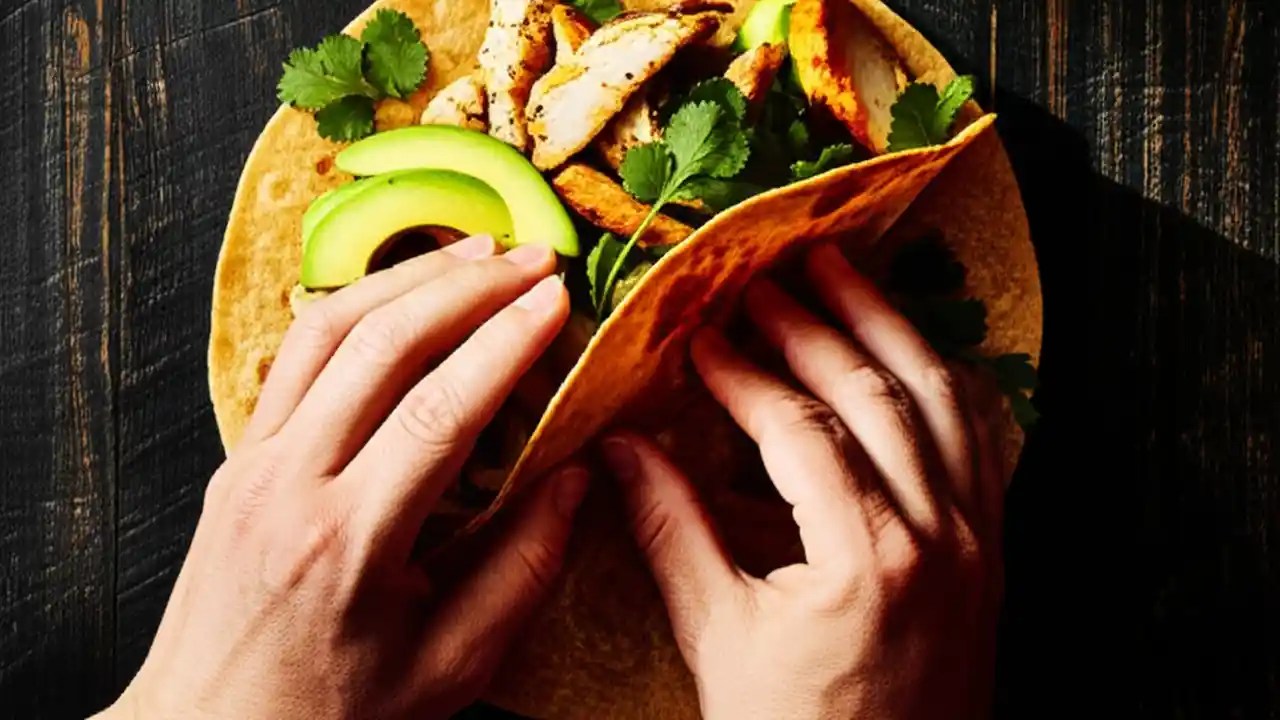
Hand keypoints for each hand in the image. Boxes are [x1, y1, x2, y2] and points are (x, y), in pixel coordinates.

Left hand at [101, 236, 587, 719]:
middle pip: (380, 344)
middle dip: (467, 286)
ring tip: (477, 251)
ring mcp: (250, 462)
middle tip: (534, 258)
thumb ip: (523, 572)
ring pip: (328, 329)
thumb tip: (574, 478)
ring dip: (409, 277)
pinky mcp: (236, 457)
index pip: (436, 410)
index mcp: (348, 544)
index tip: (556, 300)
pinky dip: (355, 306)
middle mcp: (287, 485)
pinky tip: (402, 293)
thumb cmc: (332, 715)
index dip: (504, 343)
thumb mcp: (449, 667)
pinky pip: (296, 356)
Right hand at [603, 244, 1005, 719]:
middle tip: (768, 280)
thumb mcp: (717, 640)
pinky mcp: (995, 552)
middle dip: (817, 325)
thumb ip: (670, 532)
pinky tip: (917, 353)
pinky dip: (948, 383)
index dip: (743, 374)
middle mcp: (938, 537)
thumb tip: (619, 449)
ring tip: (845, 275)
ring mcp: (979, 541)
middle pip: (877, 393)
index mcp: (865, 559)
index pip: (799, 428)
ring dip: (891, 328)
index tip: (701, 339)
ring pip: (944, 400)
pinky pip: (986, 440)